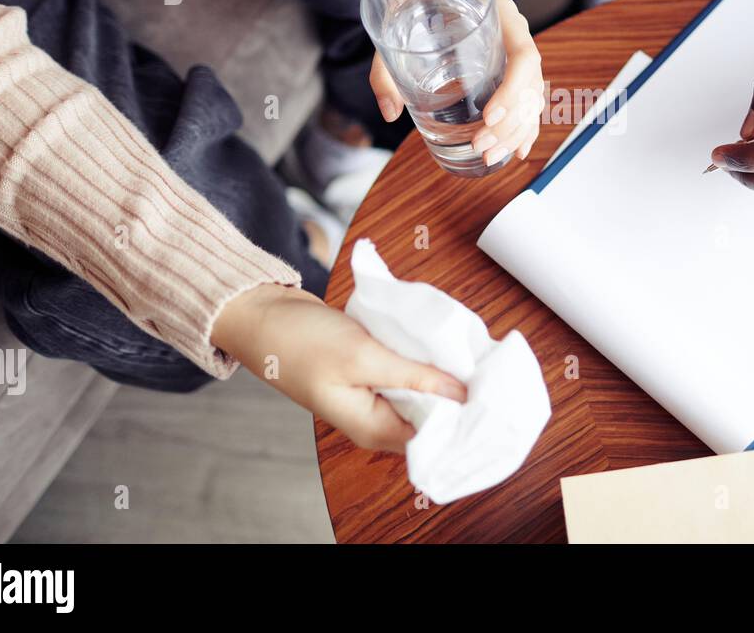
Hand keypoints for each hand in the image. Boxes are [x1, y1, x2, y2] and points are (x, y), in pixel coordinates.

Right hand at [212, 283, 465, 452]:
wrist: (261, 315)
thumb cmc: (300, 342)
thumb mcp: (363, 357)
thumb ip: (414, 377)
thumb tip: (462, 393)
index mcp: (371, 428)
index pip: (432, 438)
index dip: (463, 418)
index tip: (492, 394)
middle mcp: (374, 418)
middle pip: (431, 415)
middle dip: (457, 393)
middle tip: (488, 366)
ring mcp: (371, 394)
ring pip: (421, 390)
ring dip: (440, 372)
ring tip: (468, 351)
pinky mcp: (370, 371)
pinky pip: (407, 370)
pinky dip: (421, 357)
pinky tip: (438, 342)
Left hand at [371, 0, 543, 165]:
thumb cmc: (416, 3)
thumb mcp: (394, 31)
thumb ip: (385, 69)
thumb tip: (389, 111)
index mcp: (500, 13)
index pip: (524, 55)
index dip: (512, 90)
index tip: (489, 116)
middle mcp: (516, 33)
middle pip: (531, 84)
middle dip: (511, 123)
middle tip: (482, 146)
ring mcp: (516, 53)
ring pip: (532, 98)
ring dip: (516, 132)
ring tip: (490, 155)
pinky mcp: (511, 70)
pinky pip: (528, 102)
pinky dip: (525, 128)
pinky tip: (517, 150)